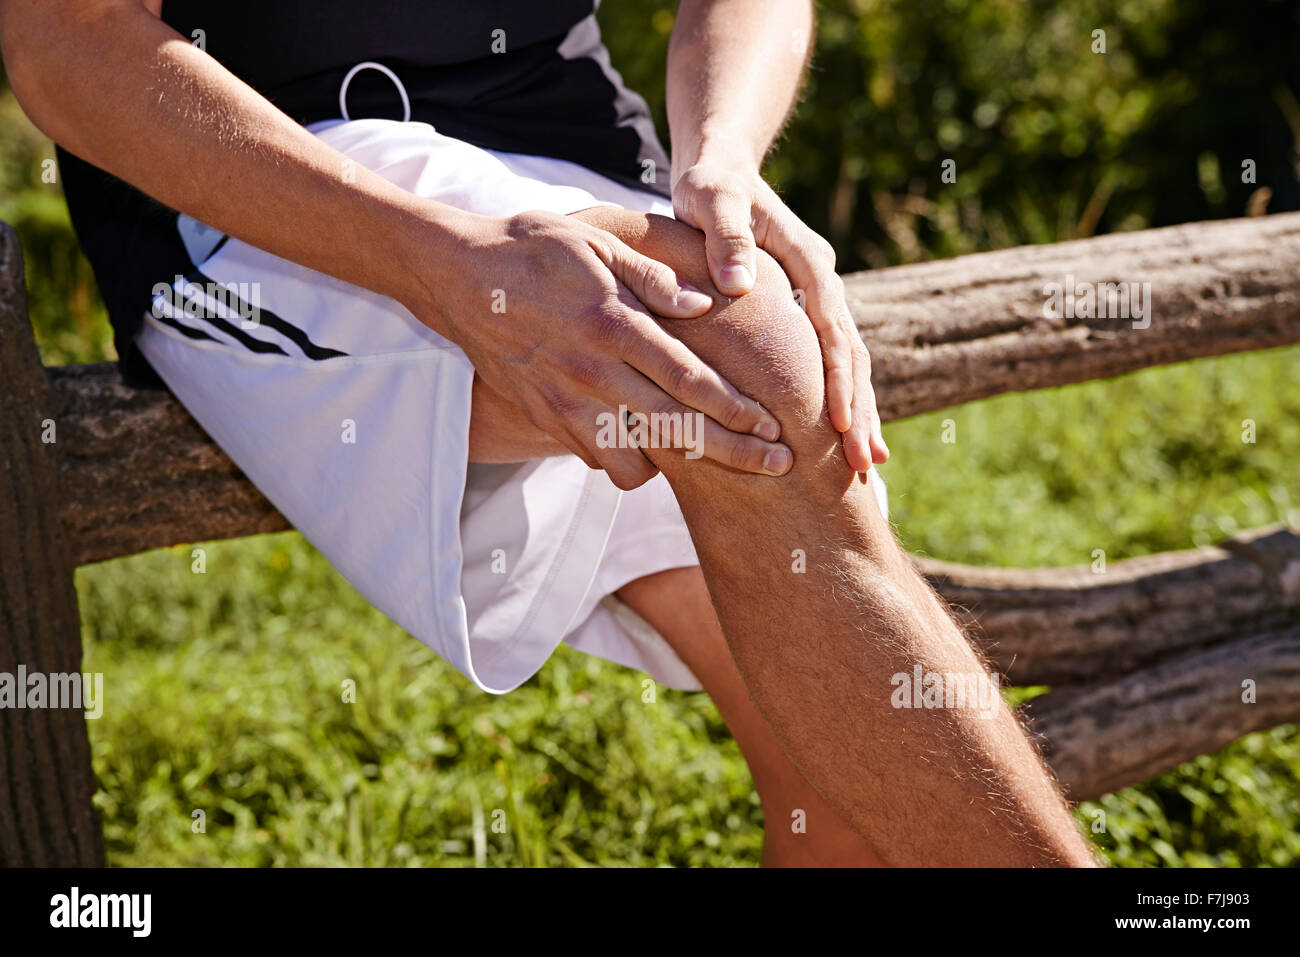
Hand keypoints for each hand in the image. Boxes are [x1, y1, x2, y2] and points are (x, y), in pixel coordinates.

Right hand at [424, 210, 789, 489]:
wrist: (455, 275)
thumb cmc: (534, 248)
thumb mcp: (598, 242)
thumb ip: (653, 277)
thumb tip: (705, 304)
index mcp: (613, 324)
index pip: (689, 379)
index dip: (736, 409)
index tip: (773, 427)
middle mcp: (591, 372)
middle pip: (677, 430)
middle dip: (736, 453)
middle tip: (779, 466)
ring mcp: (564, 402)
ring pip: (633, 463)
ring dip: (675, 466)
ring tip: (704, 452)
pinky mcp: (544, 418)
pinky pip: (595, 459)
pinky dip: (625, 459)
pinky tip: (643, 440)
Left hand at [673, 159, 888, 471]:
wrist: (721, 166)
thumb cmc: (710, 184)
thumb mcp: (710, 199)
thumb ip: (726, 236)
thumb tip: (739, 286)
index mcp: (806, 260)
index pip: (830, 327)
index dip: (836, 377)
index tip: (838, 423)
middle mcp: (820, 282)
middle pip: (850, 354)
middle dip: (859, 410)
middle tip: (865, 464)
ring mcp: (815, 299)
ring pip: (847, 363)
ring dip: (857, 412)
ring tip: (867, 467)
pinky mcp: (800, 312)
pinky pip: (825, 361)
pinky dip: (836, 397)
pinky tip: (839, 436)